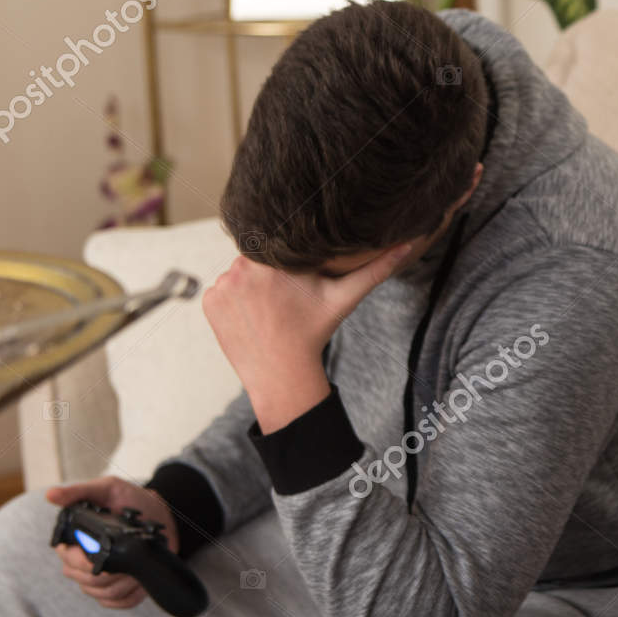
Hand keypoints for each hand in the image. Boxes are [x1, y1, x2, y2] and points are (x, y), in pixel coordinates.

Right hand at [45, 477, 177, 609]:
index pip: (69, 562)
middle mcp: (81, 564)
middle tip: (130, 556)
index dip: (85, 561)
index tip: (105, 551)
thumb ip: (78, 492)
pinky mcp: (117, 589)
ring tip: (138, 564)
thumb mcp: (107, 489)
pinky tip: (140, 580)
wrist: (160, 514)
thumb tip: (51, 495)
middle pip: (87, 582)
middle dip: (111, 571)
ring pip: (103, 594)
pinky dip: (131, 595)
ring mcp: (98, 579)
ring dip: (124, 582)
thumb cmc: (131, 499)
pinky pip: (117, 603)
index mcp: (73, 542)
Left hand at [202, 242, 417, 432]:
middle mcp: (241, 268)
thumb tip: (408, 243)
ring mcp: (221, 286)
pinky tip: (253, 314)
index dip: (290, 257)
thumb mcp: (345, 296)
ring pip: (239, 271)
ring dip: (251, 283)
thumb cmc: (315, 332)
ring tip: (270, 305)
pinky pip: (222, 289)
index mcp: (274, 261)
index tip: (298, 274)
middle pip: (257, 255)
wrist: (281, 374)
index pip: (279, 242)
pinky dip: (234, 298)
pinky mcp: (209, 302)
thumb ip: (375, 268)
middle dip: (271, 269)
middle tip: (286, 295)